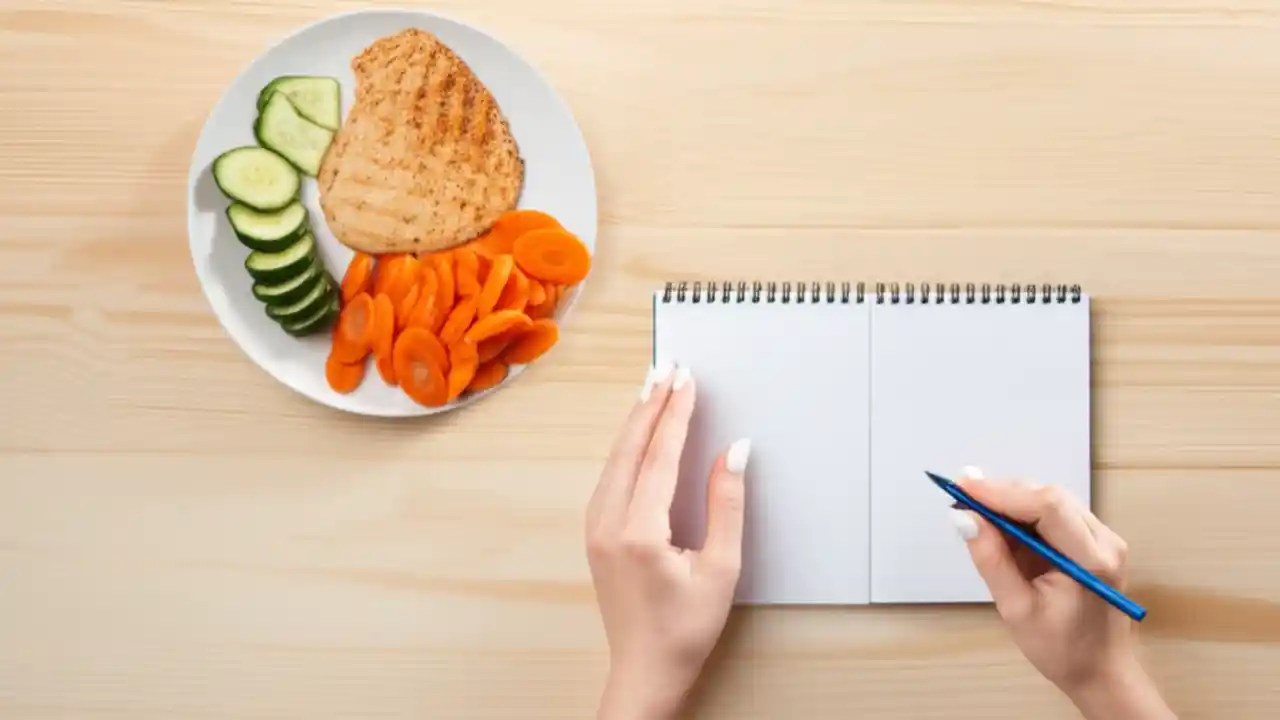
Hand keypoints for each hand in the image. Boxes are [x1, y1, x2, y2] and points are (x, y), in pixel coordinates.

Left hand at [586, 364, 749, 719]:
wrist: (645, 671)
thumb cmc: (687, 628)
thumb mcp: (721, 568)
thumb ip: (727, 504)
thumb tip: (735, 450)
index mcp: (638, 530)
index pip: (659, 455)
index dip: (676, 413)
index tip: (688, 378)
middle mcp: (607, 523)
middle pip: (629, 448)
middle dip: (650, 404)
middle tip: (669, 366)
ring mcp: (595, 528)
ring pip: (614, 459)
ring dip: (636, 422)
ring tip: (655, 387)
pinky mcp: (595, 535)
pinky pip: (609, 476)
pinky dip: (626, 447)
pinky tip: (639, 433)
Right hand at [952, 467, 1175, 719]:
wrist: (1101, 670)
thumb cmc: (1062, 650)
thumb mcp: (1017, 610)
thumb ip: (992, 561)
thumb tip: (964, 517)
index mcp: (1092, 561)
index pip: (1048, 507)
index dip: (1002, 492)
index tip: (963, 487)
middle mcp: (1105, 541)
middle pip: (1050, 497)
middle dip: (1002, 493)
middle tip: (961, 496)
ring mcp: (1103, 538)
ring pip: (1051, 500)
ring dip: (1011, 501)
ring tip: (974, 510)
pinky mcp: (1094, 540)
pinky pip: (1055, 513)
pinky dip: (1023, 512)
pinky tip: (998, 522)